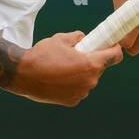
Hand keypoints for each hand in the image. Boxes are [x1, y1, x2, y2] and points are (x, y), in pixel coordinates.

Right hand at [5, 31, 122, 105]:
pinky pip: (79, 89)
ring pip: (88, 79)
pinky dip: (73, 83)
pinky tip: (59, 77)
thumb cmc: (42, 55)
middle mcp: (90, 81)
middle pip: (99, 68)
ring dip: (82, 73)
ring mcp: (81, 93)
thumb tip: (84, 38)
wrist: (23, 75)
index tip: (110, 45)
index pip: (115, 56)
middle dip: (92, 60)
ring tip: (64, 66)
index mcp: (91, 64)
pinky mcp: (72, 101)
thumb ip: (78, 37)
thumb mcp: (61, 39)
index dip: (114, 49)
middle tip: (78, 54)